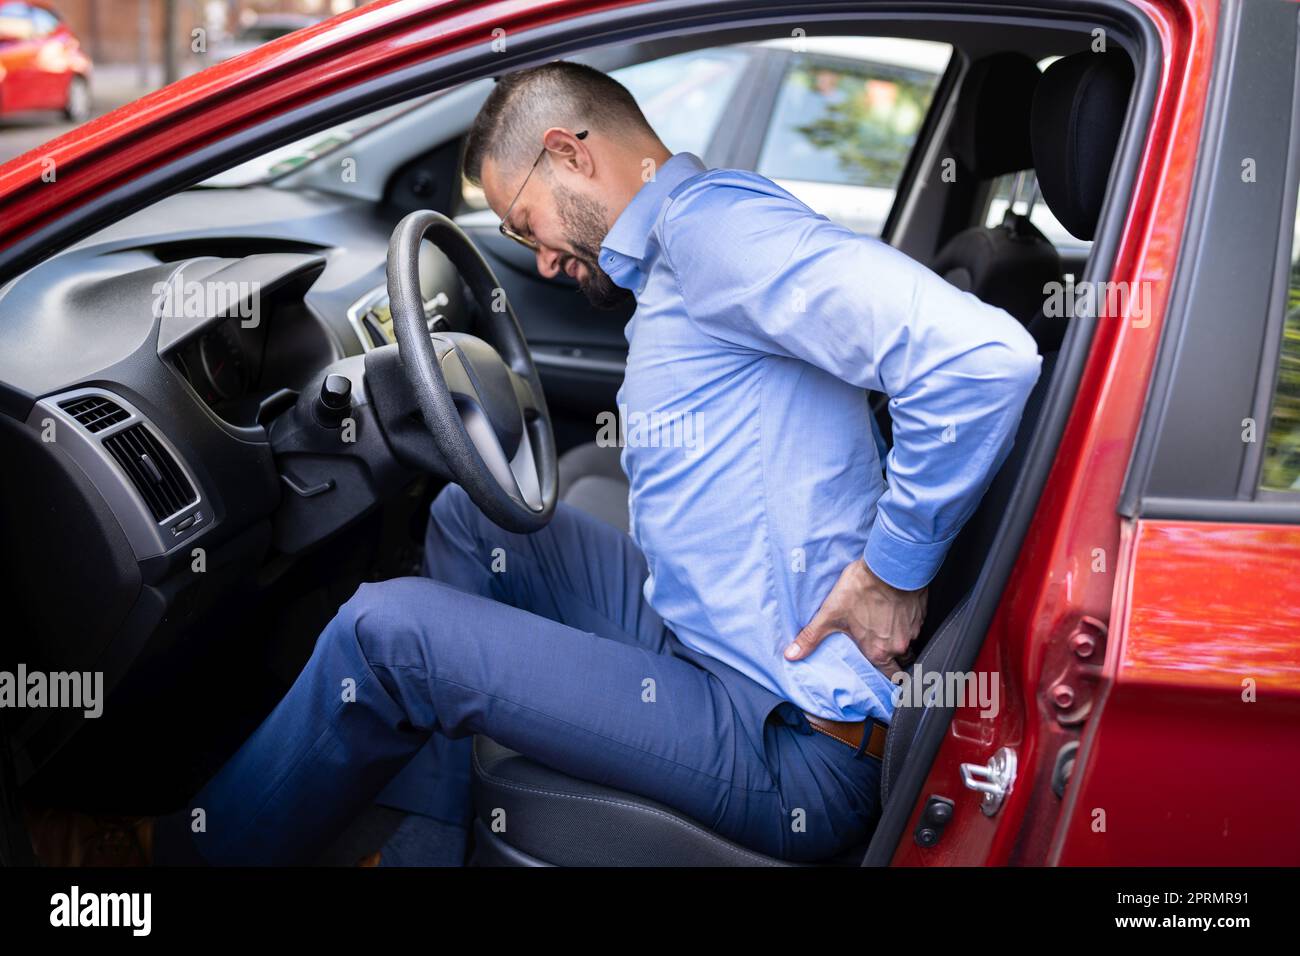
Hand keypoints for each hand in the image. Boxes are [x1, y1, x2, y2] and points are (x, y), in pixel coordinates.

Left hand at [784, 559, 926, 677]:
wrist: (889, 565)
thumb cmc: (862, 588)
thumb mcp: (830, 613)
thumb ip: (811, 638)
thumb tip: (791, 654)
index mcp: (878, 651)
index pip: (888, 677)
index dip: (885, 678)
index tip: (880, 676)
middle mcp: (899, 645)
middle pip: (901, 663)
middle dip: (894, 662)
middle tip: (882, 653)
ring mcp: (913, 630)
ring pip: (909, 644)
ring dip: (899, 641)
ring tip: (885, 630)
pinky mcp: (920, 614)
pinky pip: (915, 626)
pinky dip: (906, 624)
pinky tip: (894, 613)